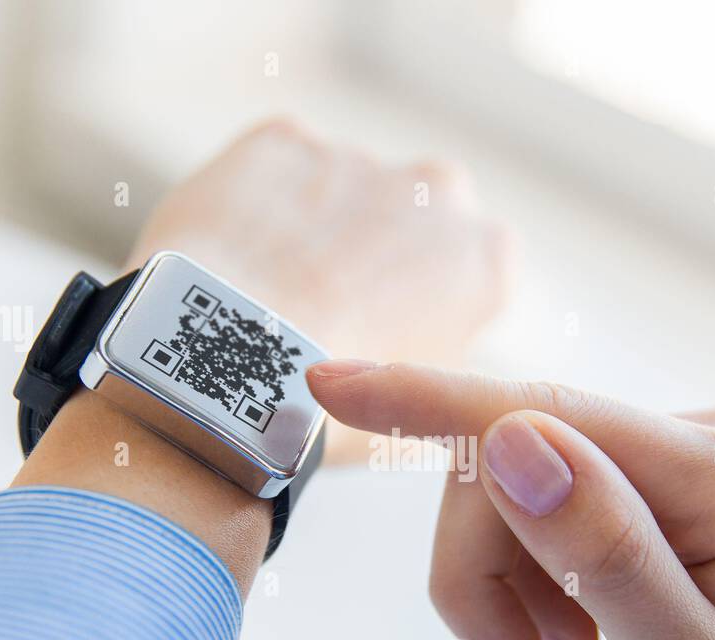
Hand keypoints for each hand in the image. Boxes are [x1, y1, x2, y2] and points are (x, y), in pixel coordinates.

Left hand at [128, 119, 512, 462]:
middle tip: (331, 312)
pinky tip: (234, 261)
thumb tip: (425, 369)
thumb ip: (442, 368)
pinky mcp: (283, 142)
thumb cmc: (329, 414)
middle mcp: (438, 190)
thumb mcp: (419, 422)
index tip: (389, 334)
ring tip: (269, 296)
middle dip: (382, 248)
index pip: (472, 271)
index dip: (427, 305)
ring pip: (341, 191)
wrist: (228, 369)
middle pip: (415, 214)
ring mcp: (358, 158)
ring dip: (317, 227)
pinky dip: (258, 204)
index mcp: (485, 258)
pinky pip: (276, 171)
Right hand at [308, 361, 714, 639]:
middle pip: (517, 458)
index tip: (330, 383)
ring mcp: (677, 466)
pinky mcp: (644, 495)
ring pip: (509, 488)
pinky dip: (518, 584)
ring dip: (498, 585)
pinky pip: (529, 511)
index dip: (433, 401)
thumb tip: (510, 442)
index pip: (559, 415)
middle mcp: (713, 446)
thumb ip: (608, 558)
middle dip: (482, 566)